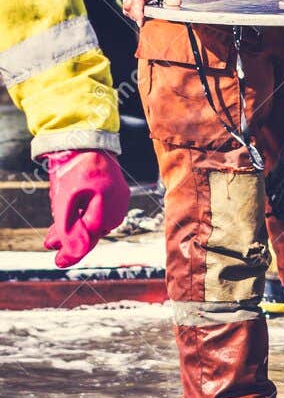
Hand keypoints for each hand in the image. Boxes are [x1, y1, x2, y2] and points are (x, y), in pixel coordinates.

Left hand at [44, 150, 130, 268]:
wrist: (84, 136)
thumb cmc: (73, 164)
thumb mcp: (64, 198)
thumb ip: (68, 226)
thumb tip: (69, 252)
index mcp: (107, 204)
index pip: (88, 236)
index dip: (72, 251)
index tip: (58, 262)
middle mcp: (118, 203)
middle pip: (93, 230)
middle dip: (72, 237)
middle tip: (51, 244)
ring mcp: (119, 197)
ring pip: (95, 221)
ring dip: (76, 226)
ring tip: (56, 230)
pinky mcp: (116, 191)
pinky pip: (100, 210)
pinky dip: (84, 215)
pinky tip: (71, 214)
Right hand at [121, 0, 190, 25]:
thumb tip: (175, 3)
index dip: (138, 11)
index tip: (141, 22)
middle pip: (128, 4)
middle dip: (135, 15)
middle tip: (144, 21)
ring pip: (128, 6)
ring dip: (134, 14)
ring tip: (144, 19)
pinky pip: (132, 5)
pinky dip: (136, 11)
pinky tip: (143, 15)